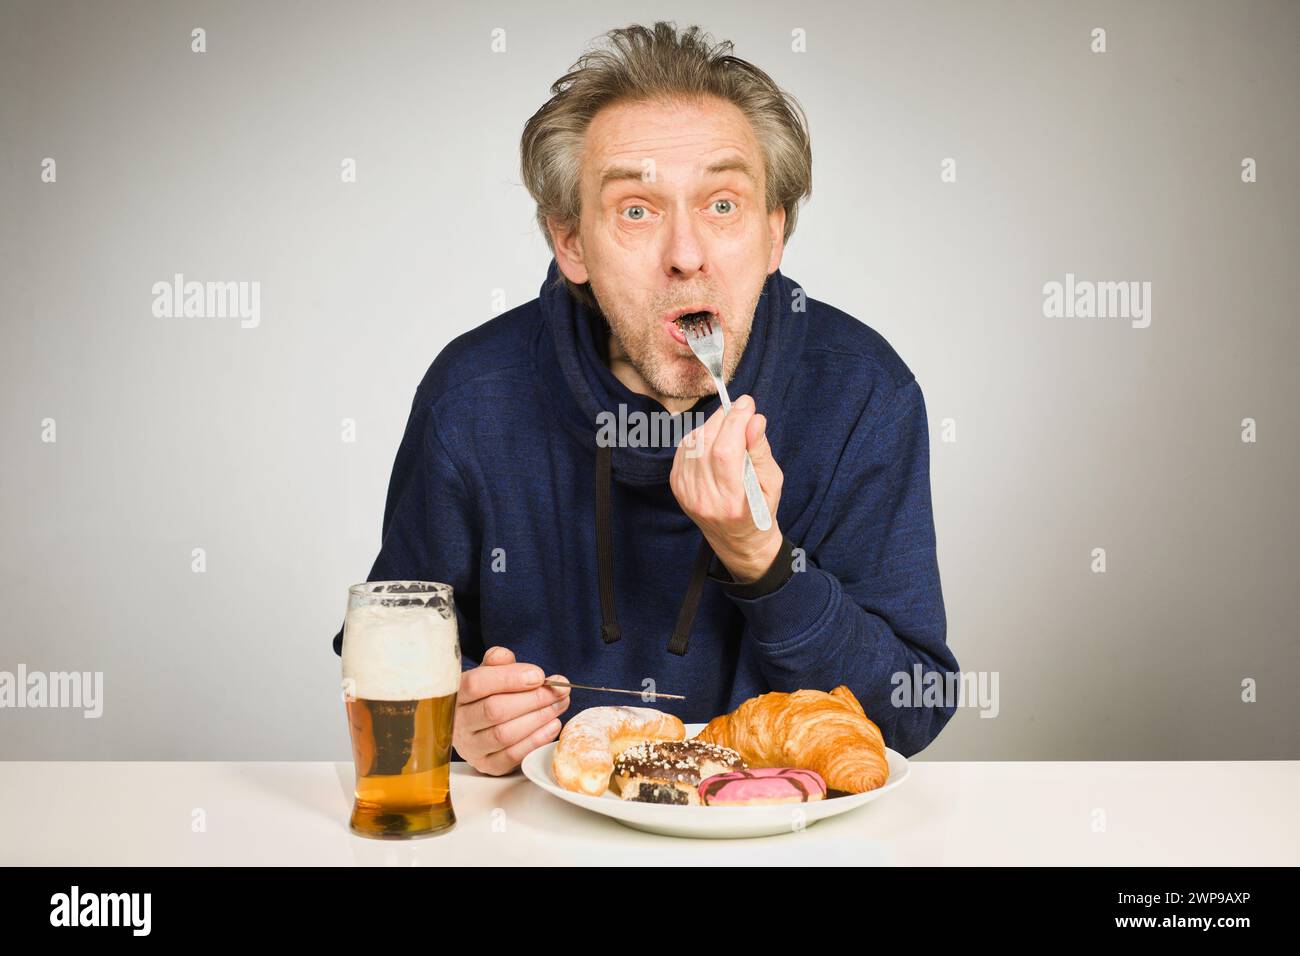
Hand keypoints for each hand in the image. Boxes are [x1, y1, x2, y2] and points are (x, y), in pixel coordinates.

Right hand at [453, 646, 570, 774]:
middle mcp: (459, 723)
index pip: (476, 684)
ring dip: (538, 718)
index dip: (510, 678)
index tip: (539, 675)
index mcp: (456, 694)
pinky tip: (552, 725)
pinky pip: (512, 756)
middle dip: (533, 699)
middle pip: (494, 710)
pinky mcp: (487, 766)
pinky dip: (536, 740)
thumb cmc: (487, 695)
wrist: (478, 727)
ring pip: (504, 734)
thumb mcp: (488, 673)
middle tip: (559, 690)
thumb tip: (506, 656)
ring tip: (560, 704)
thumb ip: (497, 662)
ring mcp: (471, 747)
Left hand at [670, 394, 783, 582]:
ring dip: (712, 426)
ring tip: (731, 426)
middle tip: (741, 409)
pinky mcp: (677, 487)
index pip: (725, 452)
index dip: (735, 421)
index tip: (747, 403)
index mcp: (732, 502)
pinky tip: (715, 438)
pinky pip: (684, 450)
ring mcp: (686, 493)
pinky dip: (699, 437)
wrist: (738, 540)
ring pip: (693, 444)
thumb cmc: (761, 510)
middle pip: (706, 444)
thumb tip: (754, 419)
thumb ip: (760, 450)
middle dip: (724, 418)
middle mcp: (704, 499)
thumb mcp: (772, 482)